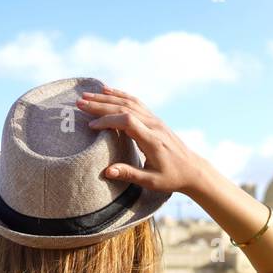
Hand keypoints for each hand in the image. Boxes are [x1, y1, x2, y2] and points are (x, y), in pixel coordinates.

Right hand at [77, 85, 211, 196]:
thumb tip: (107, 171)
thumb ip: (129, 174)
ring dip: (107, 98)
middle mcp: (153, 125)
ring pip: (129, 102)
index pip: (127, 121)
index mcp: (152, 140)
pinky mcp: (154, 119)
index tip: (91, 126)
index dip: (108, 121)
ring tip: (88, 95)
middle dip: (101, 105)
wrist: (192, 169)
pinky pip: (135, 102)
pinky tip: (107, 91)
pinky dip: (120, 95)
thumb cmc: (171, 178)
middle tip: (80, 104)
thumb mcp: (151, 181)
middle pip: (125, 108)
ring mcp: (155, 120)